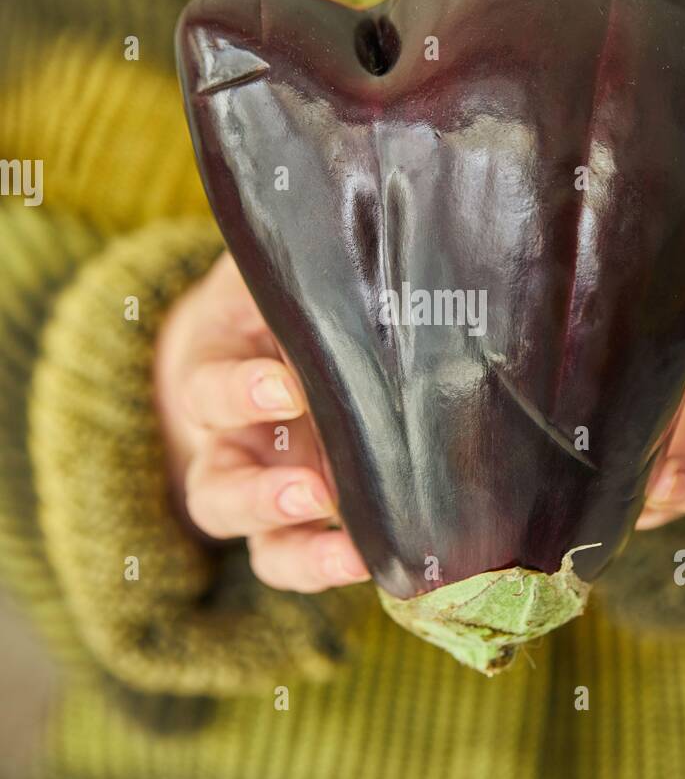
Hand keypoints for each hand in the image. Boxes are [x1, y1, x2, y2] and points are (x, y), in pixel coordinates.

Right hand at [153, 252, 368, 591]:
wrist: (274, 339)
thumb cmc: (279, 300)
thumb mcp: (275, 272)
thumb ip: (298, 258)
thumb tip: (343, 209)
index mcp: (217, 371)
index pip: (211, 388)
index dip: (243, 392)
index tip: (287, 383)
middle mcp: (232, 447)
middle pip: (218, 488)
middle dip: (261, 492)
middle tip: (312, 485)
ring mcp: (267, 495)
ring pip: (258, 544)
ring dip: (299, 549)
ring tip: (349, 546)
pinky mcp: (304, 524)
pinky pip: (300, 562)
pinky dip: (330, 569)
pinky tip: (379, 564)